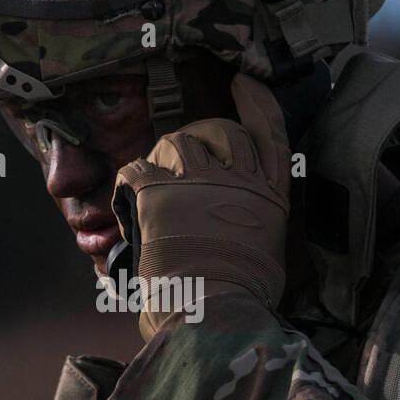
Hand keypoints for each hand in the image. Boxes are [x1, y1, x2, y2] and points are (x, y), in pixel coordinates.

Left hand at [112, 73, 291, 339]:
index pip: (269, 132)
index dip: (257, 103)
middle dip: (202, 136)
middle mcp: (239, 178)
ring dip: (164, 161)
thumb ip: (252, 230)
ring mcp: (198, 180)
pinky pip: (137, 168)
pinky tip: (130, 201)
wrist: (211, 315)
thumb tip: (237, 235)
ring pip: (176, 143)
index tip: (244, 83)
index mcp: (269, 196)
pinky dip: (130, 181)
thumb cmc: (237, 302)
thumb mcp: (266, 259)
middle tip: (184, 158)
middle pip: (220, 130)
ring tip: (156, 190)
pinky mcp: (158, 190)